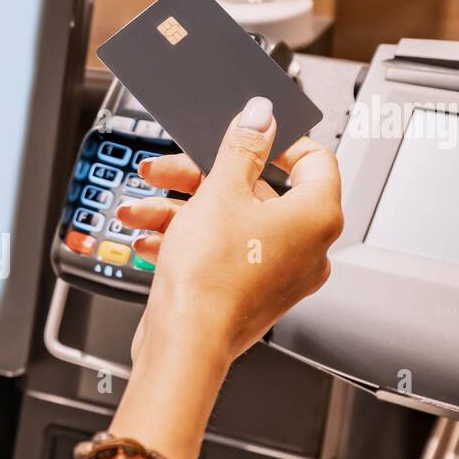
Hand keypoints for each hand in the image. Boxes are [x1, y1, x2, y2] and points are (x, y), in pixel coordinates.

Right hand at [119, 96, 342, 364]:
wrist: (184, 342)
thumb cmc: (211, 279)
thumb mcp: (220, 192)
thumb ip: (242, 147)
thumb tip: (260, 116)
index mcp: (317, 217)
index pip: (313, 160)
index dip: (275, 140)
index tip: (243, 134)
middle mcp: (307, 248)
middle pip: (257, 191)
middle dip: (201, 177)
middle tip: (169, 169)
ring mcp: (279, 273)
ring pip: (231, 222)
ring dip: (181, 209)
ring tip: (142, 208)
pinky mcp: (249, 292)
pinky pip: (223, 252)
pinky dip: (188, 241)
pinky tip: (151, 238)